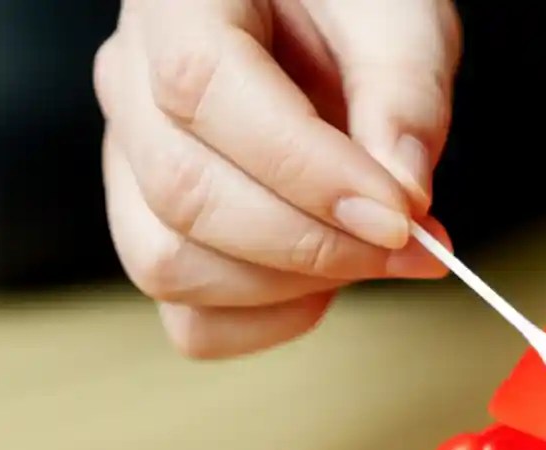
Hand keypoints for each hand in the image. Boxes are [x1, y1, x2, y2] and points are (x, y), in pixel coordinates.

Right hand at [94, 0, 460, 357]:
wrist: (326, 18)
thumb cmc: (353, 3)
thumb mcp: (399, 19)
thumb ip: (404, 95)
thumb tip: (404, 195)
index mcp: (179, 2)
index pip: (204, 90)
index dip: (307, 171)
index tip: (397, 215)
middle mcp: (131, 80)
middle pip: (183, 192)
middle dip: (316, 244)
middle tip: (413, 245)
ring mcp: (133, 160)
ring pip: (171, 265)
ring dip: (291, 288)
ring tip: (374, 256)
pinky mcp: (161, 228)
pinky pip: (189, 314)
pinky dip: (265, 323)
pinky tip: (328, 287)